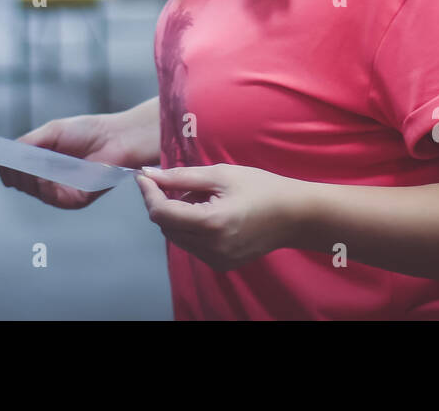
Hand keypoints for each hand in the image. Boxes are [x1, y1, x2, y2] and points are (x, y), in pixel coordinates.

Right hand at [0, 113, 138, 208]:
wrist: (117, 138)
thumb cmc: (89, 132)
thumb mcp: (51, 131)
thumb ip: (28, 143)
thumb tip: (7, 156)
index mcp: (42, 163)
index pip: (14, 171)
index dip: (6, 166)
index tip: (1, 159)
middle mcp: (48, 180)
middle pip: (19, 182)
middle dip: (16, 171)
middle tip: (18, 159)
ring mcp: (60, 191)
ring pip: (31, 190)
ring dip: (29, 177)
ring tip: (33, 162)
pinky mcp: (73, 200)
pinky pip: (50, 197)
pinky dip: (44, 186)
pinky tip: (44, 174)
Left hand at [136, 164, 304, 270]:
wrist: (295, 215)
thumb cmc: (261, 188)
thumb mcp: (221, 174)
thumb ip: (182, 177)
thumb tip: (149, 174)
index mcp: (210, 224)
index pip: (162, 212)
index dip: (148, 193)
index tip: (143, 176)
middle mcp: (211, 248)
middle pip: (166, 226)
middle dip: (162, 202)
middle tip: (178, 182)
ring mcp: (216, 260)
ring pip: (176, 237)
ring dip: (176, 216)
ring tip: (200, 196)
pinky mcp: (221, 264)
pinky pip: (192, 245)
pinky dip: (189, 228)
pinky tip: (208, 212)